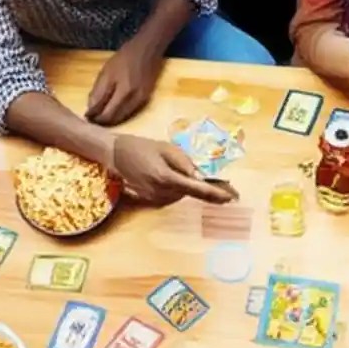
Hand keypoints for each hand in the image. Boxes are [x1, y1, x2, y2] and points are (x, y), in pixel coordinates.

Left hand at [85, 43, 162, 126]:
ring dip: (111, 119)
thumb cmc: (125, 57)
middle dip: (102, 121)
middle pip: (116, 118)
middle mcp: (134, 100)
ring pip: (123, 118)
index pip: (107, 113)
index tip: (86, 117)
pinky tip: (113, 111)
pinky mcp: (146, 99)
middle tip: (91, 119)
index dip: (95, 117)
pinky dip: (120, 114)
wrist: (148, 50)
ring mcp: (142, 101)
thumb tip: (90, 109)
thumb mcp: (106, 72)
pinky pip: (130, 113)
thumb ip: (99, 92)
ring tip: (100, 116)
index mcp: (124, 92)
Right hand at [105, 133, 237, 205]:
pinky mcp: (152, 201)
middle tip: (226, 187)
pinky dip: (179, 189)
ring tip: (190, 174)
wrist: (116, 154)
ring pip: (183, 195)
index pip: (196, 188)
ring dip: (191, 188)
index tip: (231, 197)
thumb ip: (185, 162)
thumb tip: (200, 176)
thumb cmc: (143, 147)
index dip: (215, 193)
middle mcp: (161, 192)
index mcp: (166, 177)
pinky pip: (173, 196)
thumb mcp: (167, 148)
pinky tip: (175, 177)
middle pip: (191, 193)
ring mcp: (155, 199)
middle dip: (207, 190)